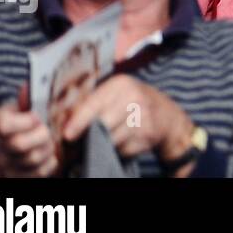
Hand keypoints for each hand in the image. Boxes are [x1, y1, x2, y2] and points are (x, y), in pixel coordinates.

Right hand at [0, 86, 57, 177]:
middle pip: (20, 144)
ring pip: (33, 159)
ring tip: (49, 140)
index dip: (26, 121)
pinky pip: (39, 172)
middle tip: (47, 129)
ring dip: (47, 148)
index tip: (36, 117)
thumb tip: (28, 86)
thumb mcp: (20, 107)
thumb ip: (27, 98)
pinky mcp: (17, 176)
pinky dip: (50, 162)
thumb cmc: (18, 123)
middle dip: (41, 135)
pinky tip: (48, 153)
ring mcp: (6, 163)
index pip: (5, 126)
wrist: (5, 148)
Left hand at [61, 75, 193, 166]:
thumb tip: (65, 120)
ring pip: (111, 139)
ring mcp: (142, 116)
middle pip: (101, 124)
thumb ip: (92, 102)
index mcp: (121, 84)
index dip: (79, 121)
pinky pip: (122, 148)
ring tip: (107, 137)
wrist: (167, 114)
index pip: (94, 103)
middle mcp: (134, 97)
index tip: (67, 135)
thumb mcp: (116, 93)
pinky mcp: (147, 133)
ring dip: (104, 143)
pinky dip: (118, 148)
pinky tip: (124, 140)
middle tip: (81, 141)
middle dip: (90, 134)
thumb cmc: (132, 102)